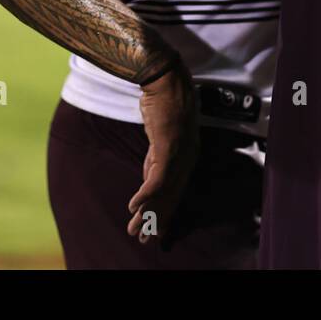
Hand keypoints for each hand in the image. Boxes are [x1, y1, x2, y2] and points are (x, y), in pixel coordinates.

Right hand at [128, 61, 198, 243]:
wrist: (165, 79)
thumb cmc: (163, 103)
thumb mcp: (160, 137)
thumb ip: (156, 157)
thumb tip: (148, 175)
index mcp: (186, 156)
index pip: (175, 191)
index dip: (165, 212)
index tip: (156, 230)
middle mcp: (187, 158)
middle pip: (170, 197)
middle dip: (156, 220)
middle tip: (143, 240)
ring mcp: (179, 153)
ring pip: (162, 192)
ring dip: (147, 213)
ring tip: (134, 230)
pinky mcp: (168, 146)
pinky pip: (156, 177)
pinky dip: (144, 193)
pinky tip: (133, 206)